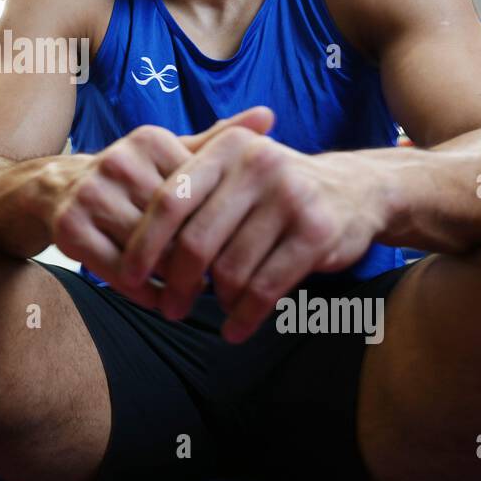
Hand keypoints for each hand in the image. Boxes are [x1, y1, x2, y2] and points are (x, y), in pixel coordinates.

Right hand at [47, 107, 274, 308]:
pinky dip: (143, 292)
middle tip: (220, 285)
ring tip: (191, 296)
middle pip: (175, 225)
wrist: (58, 188)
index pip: (198, 194)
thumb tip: (269, 117)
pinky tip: (158, 299)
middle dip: (199, 260)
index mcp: (149, 140)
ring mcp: (91, 194)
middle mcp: (117, 161)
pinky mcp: (70, 227)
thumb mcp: (171, 155)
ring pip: (149, 252)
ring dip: (172, 282)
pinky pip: (119, 272)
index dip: (219, 228)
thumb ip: (218, 141)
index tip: (235, 251)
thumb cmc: (133, 178)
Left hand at [118, 109, 389, 341]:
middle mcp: (257, 165)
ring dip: (216, 300)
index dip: (143, 244)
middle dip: (176, 284)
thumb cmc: (274, 190)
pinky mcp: (317, 232)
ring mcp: (290, 197)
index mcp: (227, 149)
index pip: (170, 200)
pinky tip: (235, 330)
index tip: (127, 277)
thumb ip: (186, 192)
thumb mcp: (233, 172)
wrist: (355, 190)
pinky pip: (265, 288)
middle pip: (195, 241)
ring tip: (215, 309)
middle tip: (169, 309)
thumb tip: (125, 242)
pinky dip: (244, 317)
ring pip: (230, 270)